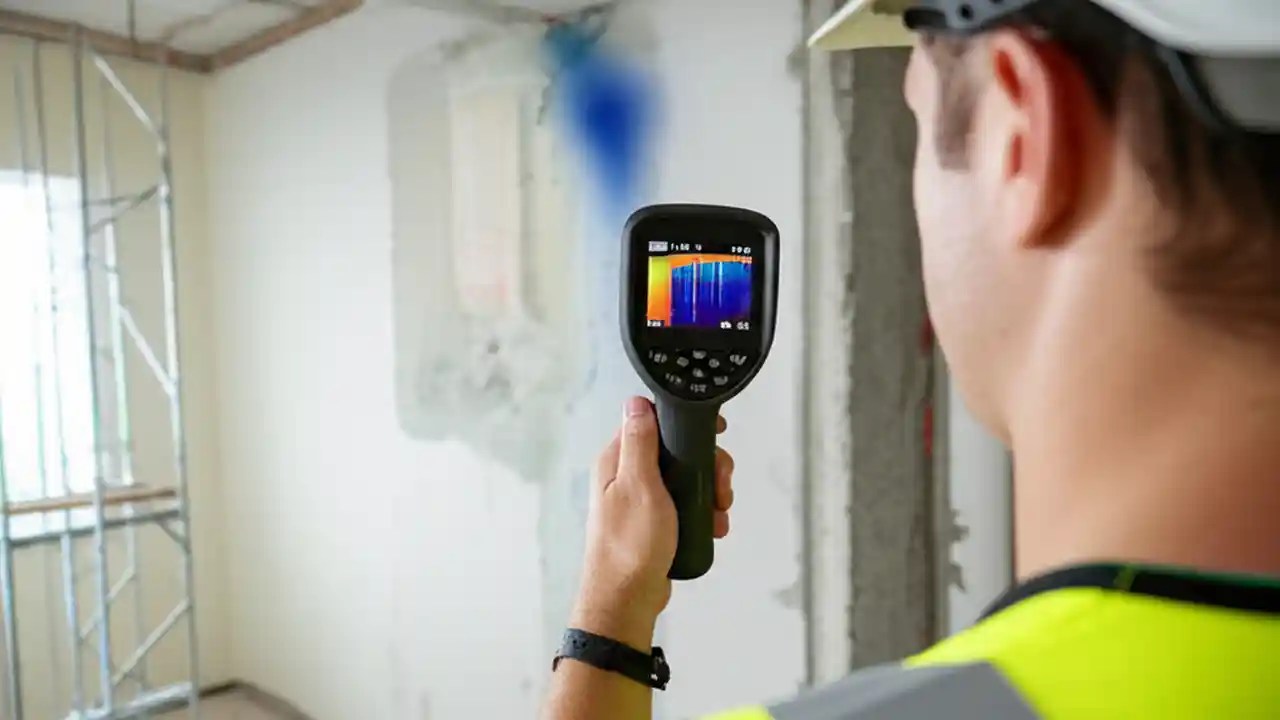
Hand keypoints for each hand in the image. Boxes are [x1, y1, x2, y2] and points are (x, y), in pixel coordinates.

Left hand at [571, 396, 734, 649]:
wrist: (627, 599)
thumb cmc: (631, 544)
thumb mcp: (638, 486)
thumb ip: (639, 442)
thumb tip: (636, 401)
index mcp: (618, 459)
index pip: (654, 422)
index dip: (686, 423)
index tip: (715, 432)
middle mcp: (627, 475)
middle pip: (677, 450)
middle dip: (707, 465)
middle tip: (721, 486)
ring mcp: (642, 499)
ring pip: (686, 478)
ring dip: (709, 490)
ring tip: (720, 511)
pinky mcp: (655, 521)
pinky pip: (686, 504)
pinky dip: (703, 511)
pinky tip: (714, 525)